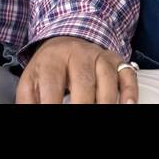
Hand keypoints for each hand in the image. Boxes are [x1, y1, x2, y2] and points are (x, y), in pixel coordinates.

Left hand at [15, 36, 137, 103]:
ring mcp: (100, 56)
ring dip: (105, 103)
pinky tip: (127, 105)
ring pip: (107, 79)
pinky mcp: (116, 61)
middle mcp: (78, 54)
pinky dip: (129, 92)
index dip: (52, 103)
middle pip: (83, 82)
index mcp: (53, 59)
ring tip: (101, 115)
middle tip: (79, 118)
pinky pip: (127, 75)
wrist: (65, 41)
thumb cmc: (49, 68)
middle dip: (82, 105)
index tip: (53, 113)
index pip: (52, 83)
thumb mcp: (31, 81)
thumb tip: (29, 111)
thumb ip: (28, 101)